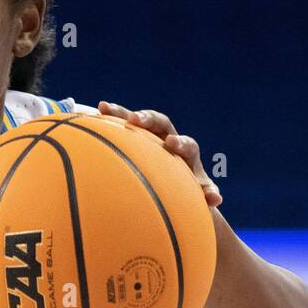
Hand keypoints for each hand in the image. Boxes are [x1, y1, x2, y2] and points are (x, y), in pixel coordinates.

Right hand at [97, 101, 222, 207]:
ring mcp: (150, 136)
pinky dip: (108, 120)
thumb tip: (216, 199)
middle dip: (149, 119)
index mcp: (187, 152)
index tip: (172, 143)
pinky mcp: (134, 136)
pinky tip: (90, 115)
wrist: (177, 180)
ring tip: (103, 108)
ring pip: (138, 120)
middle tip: (136, 120)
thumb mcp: (197, 194)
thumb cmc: (187, 189)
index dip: (180, 142)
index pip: (187, 143)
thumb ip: (205, 194)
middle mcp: (169, 138)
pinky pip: (120, 125)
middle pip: (162, 123)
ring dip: (122, 113)